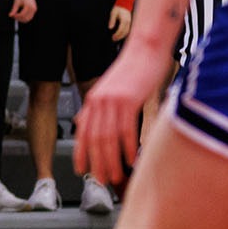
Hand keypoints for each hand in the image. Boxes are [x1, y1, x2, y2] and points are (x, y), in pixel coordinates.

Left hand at [9, 0, 36, 22]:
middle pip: (25, 18)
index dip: (16, 16)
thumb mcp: (16, 2)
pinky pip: (30, 17)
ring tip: (16, 15)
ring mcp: (34, 9)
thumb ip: (13, 10)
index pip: (22, 15)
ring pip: (28, 19)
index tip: (12, 15)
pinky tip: (20, 14)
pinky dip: (25, 17)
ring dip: (22, 19)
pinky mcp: (34, 9)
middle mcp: (33, 8)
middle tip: (13, 16)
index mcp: (28, 5)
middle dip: (19, 19)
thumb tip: (10, 15)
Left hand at [73, 46, 172, 185]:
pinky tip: (131, 160)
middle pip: (94, 140)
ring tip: (116, 176)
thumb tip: (90, 124)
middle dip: (97, 163)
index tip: (82, 170)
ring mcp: (112, 101)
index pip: (82, 133)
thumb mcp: (111, 89)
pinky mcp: (128, 99)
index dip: (81, 153)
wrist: (146, 48)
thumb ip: (101, 107)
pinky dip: (128, 147)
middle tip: (102, 180)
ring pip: (108, 138)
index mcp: (92, 101)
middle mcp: (98, 102)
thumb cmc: (134, 70)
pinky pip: (126, 129)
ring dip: (111, 160)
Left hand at [108, 5, 132, 41]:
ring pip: (127, 31)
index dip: (117, 34)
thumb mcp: (113, 13)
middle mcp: (128, 22)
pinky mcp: (129, 22)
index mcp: (124, 20)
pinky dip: (124, 34)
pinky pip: (128, 30)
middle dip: (119, 37)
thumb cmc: (118, 9)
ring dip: (122, 36)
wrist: (124, 4)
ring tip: (116, 39)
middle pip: (124, 32)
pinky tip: (120, 35)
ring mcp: (129, 22)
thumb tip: (110, 28)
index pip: (121, 30)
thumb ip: (112, 20)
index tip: (112, 37)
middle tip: (113, 39)